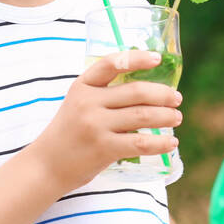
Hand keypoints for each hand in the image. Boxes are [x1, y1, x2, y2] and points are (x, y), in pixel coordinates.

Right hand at [32, 50, 182, 192]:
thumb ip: (106, 94)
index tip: (158, 58)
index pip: (111, 64)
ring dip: (166, 116)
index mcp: (83, 86)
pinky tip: (171, 142)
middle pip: (136, 92)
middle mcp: (88, 102)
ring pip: (143, 116)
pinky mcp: (103, 148)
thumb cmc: (71, 132)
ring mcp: (95, 125)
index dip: (137, 58)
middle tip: (177, 99)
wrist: (47, 165)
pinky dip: (161, 142)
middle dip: (163, 94)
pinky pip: (141, 142)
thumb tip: (150, 90)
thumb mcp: (79, 104)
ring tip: (177, 118)